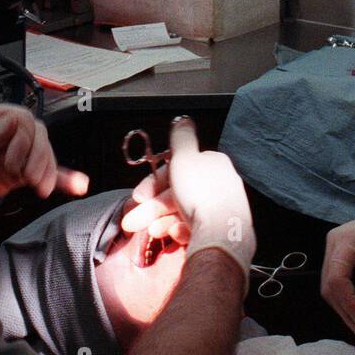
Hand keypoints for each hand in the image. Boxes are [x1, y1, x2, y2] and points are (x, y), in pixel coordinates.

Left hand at [0, 103, 87, 230]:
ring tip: (41, 190)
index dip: (24, 140)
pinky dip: (59, 178)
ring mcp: (8, 154)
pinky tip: (76, 184)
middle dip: (39, 157)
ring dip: (48, 170)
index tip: (14, 165)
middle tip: (29, 180)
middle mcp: (0, 133)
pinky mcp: (12, 176)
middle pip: (36, 135)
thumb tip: (12, 121)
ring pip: (42, 154)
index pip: (20, 119)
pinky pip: (40, 173)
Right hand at [119, 116, 255, 274]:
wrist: (221, 234)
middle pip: (177, 193)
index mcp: (211, 164)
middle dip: (151, 207)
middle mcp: (218, 185)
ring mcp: (220, 209)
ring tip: (151, 232)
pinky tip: (175, 234)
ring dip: (161, 221)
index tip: (138, 196)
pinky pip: (194, 228)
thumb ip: (181, 137)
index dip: (152, 182)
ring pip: (182, 212)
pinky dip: (180, 231)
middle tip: (132, 220)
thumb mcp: (185, 157)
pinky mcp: (219, 230)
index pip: (176, 170)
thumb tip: (183, 120)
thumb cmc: (201, 195)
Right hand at [321, 174, 354, 338]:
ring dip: (346, 309)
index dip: (347, 303)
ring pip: (333, 288)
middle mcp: (335, 246)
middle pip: (330, 287)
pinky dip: (350, 300)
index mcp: (346, 242)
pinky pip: (341, 283)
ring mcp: (338, 251)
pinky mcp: (345, 258)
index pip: (336, 278)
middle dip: (346, 312)